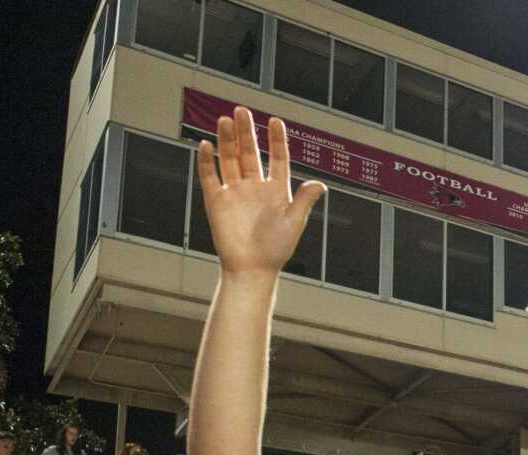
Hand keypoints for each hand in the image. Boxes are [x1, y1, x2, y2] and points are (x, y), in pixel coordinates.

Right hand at [196, 107, 324, 277]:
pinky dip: (207, 161)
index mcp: (276, 190)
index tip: (275, 120)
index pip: (277, 158)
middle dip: (246, 132)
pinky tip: (207, 144)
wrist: (252, 269)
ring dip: (227, 140)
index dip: (277, 140)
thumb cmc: (276, 249)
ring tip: (226, 120)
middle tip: (242, 111)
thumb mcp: (294, 222)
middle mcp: (255, 187)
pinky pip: (210, 176)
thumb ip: (304, 200)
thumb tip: (320, 184)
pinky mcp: (217, 201)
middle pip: (250, 153)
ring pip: (229, 159)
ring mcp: (235, 192)